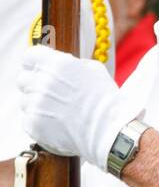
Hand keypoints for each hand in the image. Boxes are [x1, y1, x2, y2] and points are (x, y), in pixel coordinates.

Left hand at [17, 46, 134, 169]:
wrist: (108, 130)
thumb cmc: (105, 100)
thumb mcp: (94, 70)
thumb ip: (71, 64)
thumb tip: (60, 65)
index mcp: (58, 64)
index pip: (29, 56)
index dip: (35, 64)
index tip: (41, 71)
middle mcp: (42, 81)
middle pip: (23, 79)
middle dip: (35, 85)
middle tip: (52, 95)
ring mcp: (35, 103)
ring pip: (25, 101)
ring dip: (37, 105)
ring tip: (59, 112)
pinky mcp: (32, 123)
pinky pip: (27, 119)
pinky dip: (39, 121)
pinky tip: (57, 123)